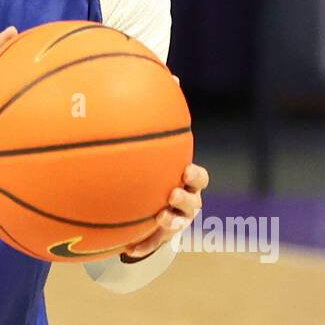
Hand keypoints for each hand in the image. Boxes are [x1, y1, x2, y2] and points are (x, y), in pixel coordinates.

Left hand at [121, 74, 206, 261]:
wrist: (147, 196)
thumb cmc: (155, 163)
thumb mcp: (156, 142)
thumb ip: (162, 114)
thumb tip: (169, 74)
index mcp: (185, 179)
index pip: (198, 177)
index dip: (196, 176)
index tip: (185, 170)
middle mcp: (184, 201)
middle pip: (193, 204)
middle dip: (185, 202)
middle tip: (171, 194)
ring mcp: (173, 220)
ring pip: (176, 226)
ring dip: (169, 225)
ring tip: (158, 219)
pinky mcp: (156, 236)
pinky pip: (150, 243)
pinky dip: (141, 247)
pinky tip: (126, 250)